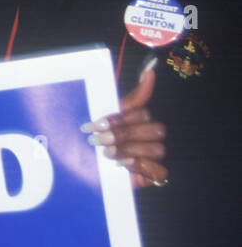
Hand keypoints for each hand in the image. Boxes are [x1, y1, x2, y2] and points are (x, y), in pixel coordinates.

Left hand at [83, 63, 167, 188]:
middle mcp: (149, 136)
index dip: (120, 118)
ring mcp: (153, 156)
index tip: (97, 124)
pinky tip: (123, 164)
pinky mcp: (153, 175)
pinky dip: (142, 167)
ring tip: (106, 153)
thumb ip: (128, 98)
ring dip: (129, 150)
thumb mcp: (104, 118)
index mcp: (138, 120)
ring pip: (157, 148)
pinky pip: (160, 171)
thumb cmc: (99, 140)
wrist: (87, 170)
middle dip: (123, 134)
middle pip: (154, 129)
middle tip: (97, 140)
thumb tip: (149, 72)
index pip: (141, 112)